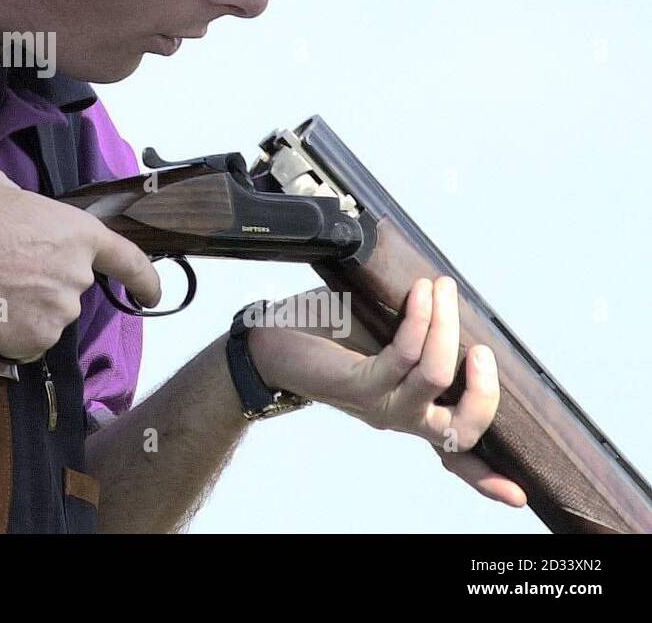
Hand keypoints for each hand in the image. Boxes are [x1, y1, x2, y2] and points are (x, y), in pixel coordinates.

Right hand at [0, 167, 160, 361]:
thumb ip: (19, 198)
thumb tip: (9, 200)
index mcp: (79, 234)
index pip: (128, 260)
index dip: (143, 280)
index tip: (152, 295)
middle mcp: (78, 276)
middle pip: (68, 288)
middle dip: (42, 285)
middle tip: (5, 273)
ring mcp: (60, 313)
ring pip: (46, 317)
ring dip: (24, 309)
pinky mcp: (37, 341)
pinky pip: (26, 342)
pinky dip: (10, 334)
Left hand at [247, 278, 527, 507]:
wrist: (270, 340)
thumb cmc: (327, 333)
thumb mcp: (382, 337)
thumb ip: (419, 334)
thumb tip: (452, 301)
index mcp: (411, 411)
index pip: (455, 456)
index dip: (488, 479)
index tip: (520, 499)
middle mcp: (400, 417)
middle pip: (462, 429)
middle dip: (484, 389)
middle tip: (482, 349)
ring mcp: (379, 403)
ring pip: (434, 378)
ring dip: (445, 328)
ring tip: (442, 290)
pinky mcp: (356, 383)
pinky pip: (401, 356)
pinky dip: (419, 321)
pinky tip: (420, 294)